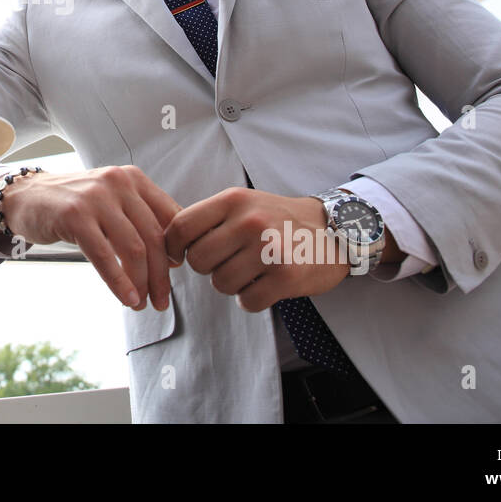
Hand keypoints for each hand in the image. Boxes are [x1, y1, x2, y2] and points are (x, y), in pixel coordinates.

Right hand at [0, 165, 180, 311]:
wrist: (25, 196)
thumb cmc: (73, 204)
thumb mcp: (111, 199)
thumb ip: (139, 217)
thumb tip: (172, 257)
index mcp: (133, 178)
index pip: (169, 216)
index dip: (176, 249)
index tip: (176, 273)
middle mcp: (118, 183)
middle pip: (153, 237)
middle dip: (161, 275)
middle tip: (162, 301)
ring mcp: (96, 198)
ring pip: (133, 248)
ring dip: (142, 283)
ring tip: (141, 303)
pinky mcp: (75, 216)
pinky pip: (104, 256)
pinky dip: (119, 282)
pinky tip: (126, 299)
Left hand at [163, 187, 348, 311]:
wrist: (334, 229)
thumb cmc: (279, 219)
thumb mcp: (244, 204)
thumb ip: (209, 218)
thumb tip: (166, 242)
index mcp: (233, 200)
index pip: (181, 227)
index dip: (174, 247)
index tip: (181, 255)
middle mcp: (249, 222)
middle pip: (198, 261)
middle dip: (208, 268)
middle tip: (228, 261)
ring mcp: (269, 249)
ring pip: (221, 284)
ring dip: (232, 284)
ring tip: (251, 270)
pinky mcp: (286, 276)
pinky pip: (247, 301)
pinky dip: (251, 299)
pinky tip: (265, 284)